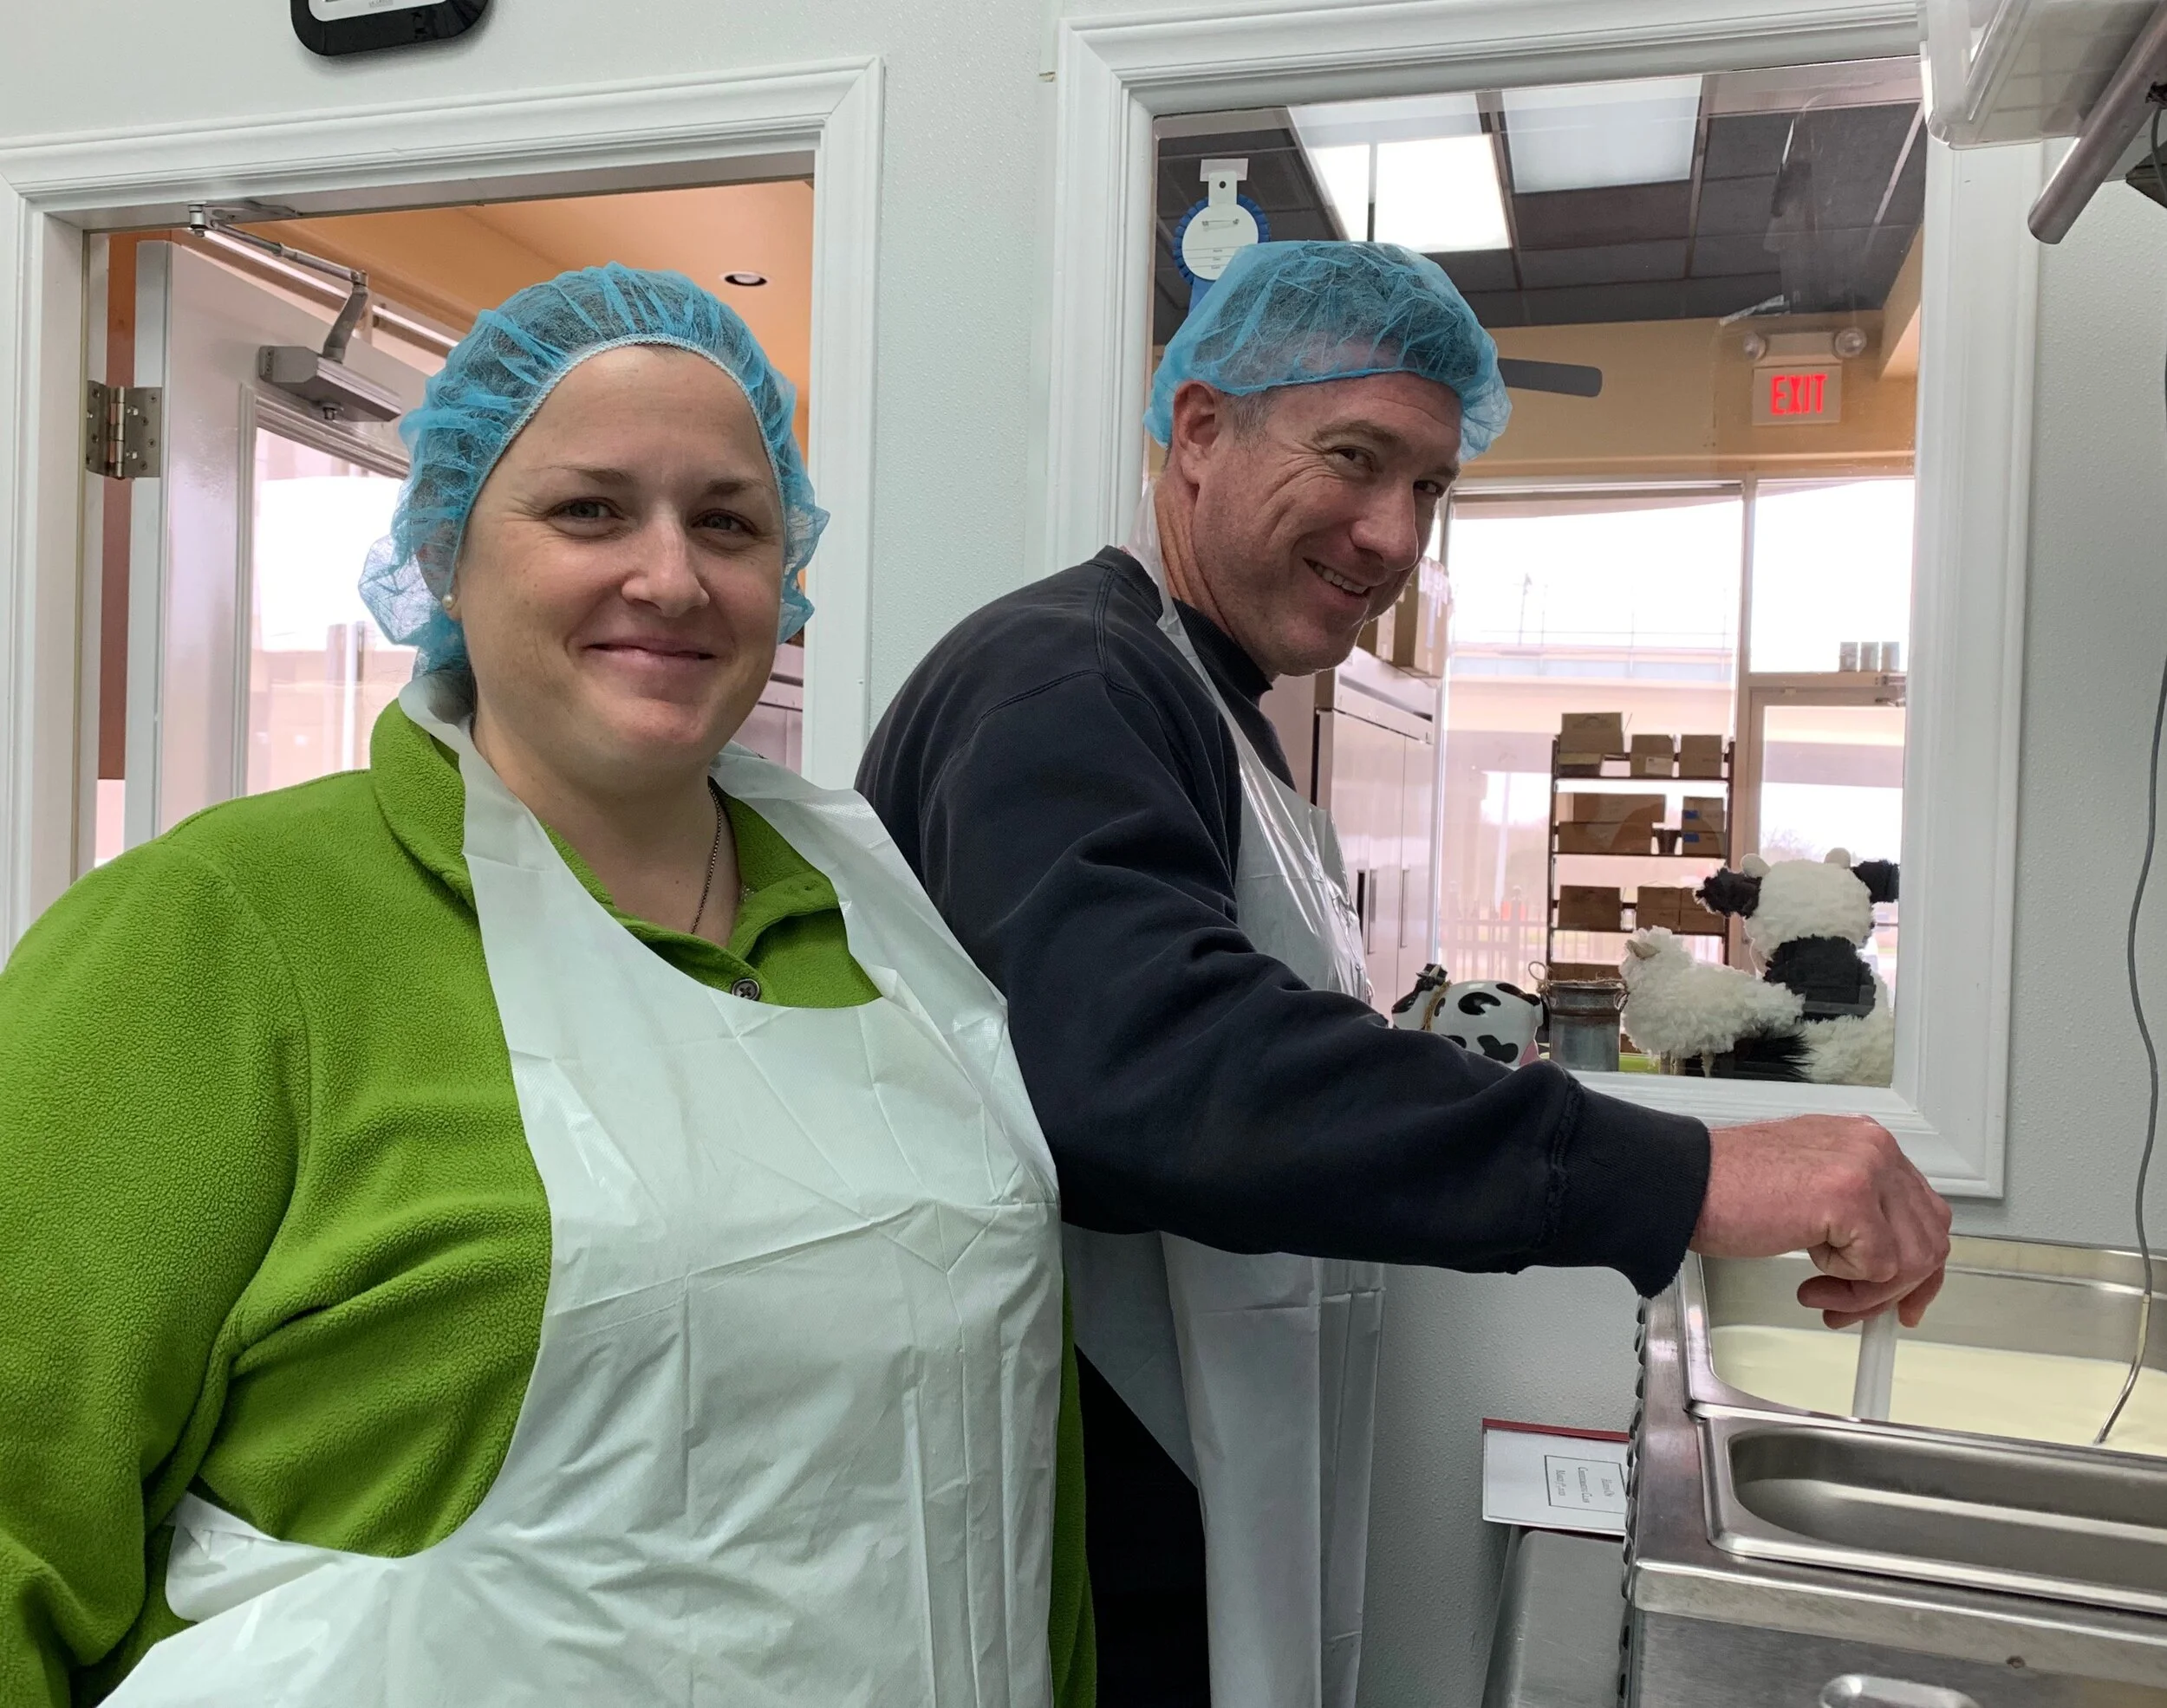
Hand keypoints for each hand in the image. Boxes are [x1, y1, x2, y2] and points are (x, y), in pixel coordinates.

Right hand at [1689, 1114, 1951, 1328]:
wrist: (1681, 1182)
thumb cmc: (1726, 1187)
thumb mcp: (1808, 1187)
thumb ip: (1854, 1211)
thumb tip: (1881, 1261)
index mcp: (1864, 1141)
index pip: (1923, 1211)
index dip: (1917, 1266)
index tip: (1903, 1300)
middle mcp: (1873, 1147)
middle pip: (1928, 1238)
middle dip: (1894, 1288)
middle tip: (1851, 1307)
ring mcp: (1866, 1169)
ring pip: (1911, 1259)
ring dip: (1867, 1294)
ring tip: (1822, 1294)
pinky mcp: (1851, 1199)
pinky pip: (1880, 1269)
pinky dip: (1850, 1290)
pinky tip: (1809, 1282)